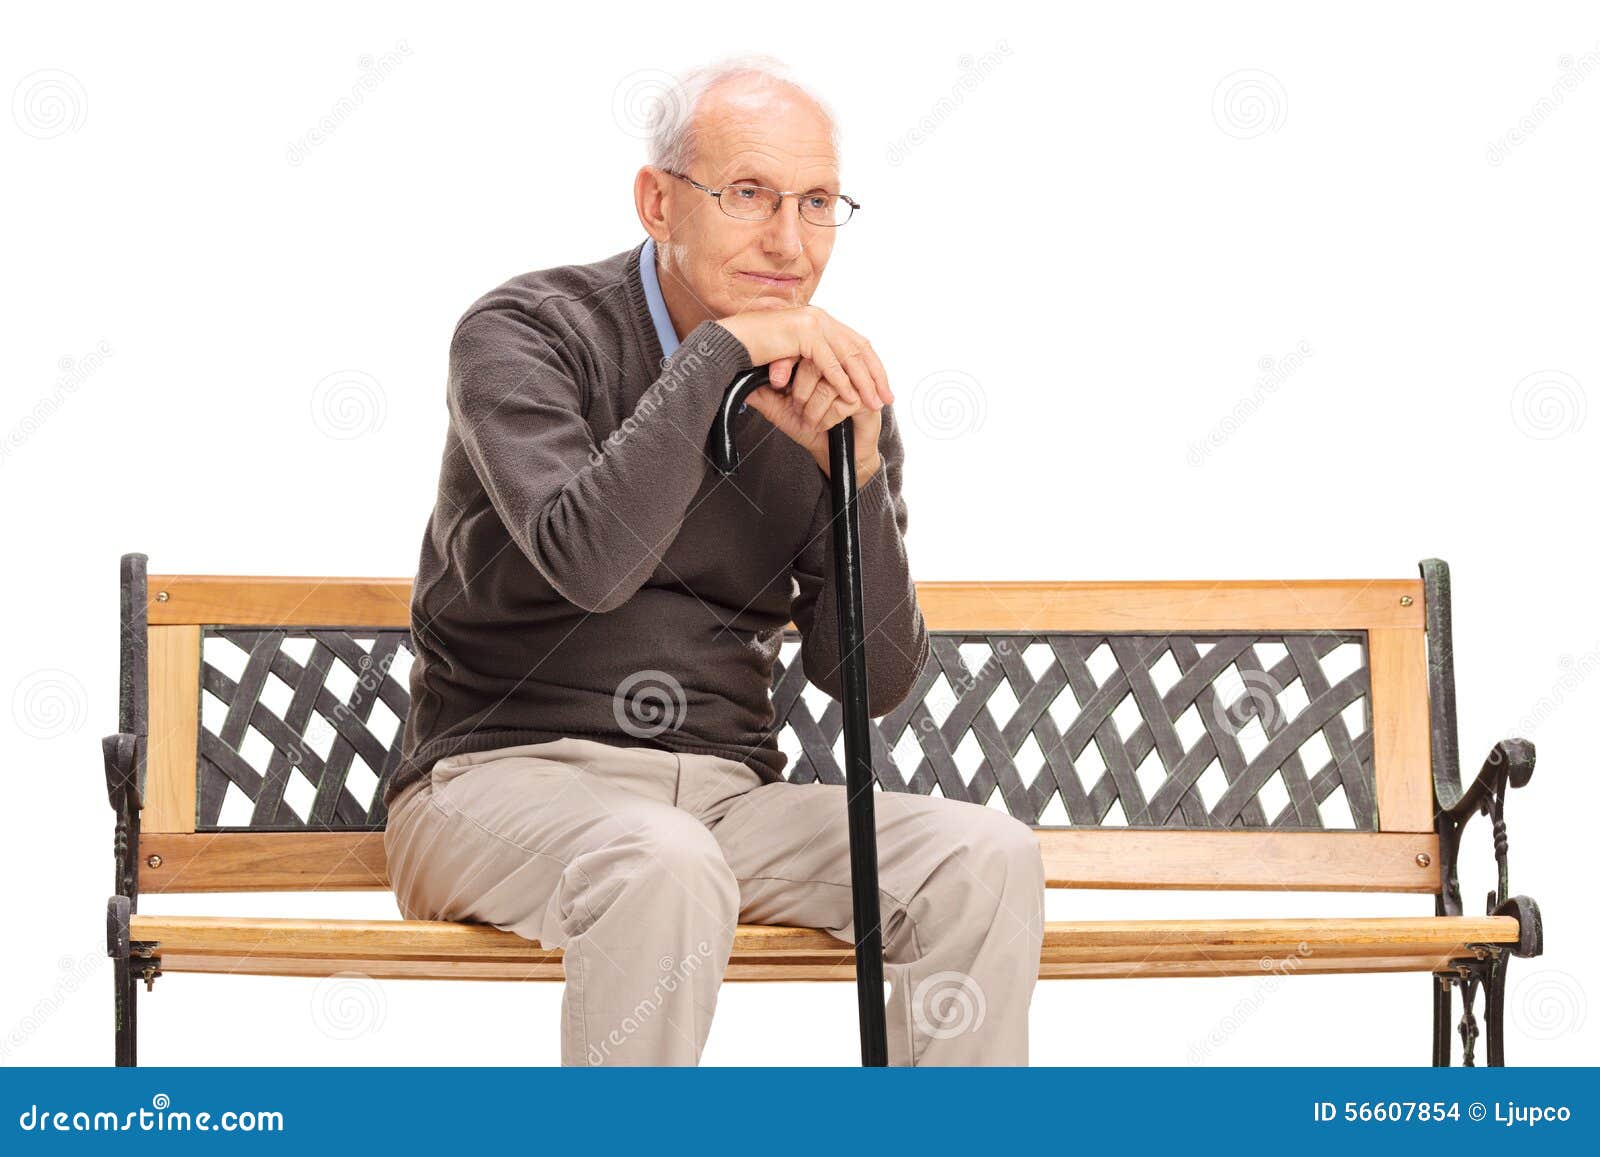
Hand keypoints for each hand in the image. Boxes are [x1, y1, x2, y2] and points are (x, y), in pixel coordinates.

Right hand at [715, 305, 891, 413]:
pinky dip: (841, 381)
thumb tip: (832, 377)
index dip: (872, 366)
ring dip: (863, 382)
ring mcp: (814, 322)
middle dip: (876, 376)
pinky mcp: (804, 332)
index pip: (856, 343)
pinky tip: (850, 397)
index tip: (883, 388)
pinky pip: (828, 362)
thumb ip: (811, 363)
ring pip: (848, 355)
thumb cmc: (755, 352)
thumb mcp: (792, 358)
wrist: (731, 342)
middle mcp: (821, 318)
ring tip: (874, 403)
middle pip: (859, 348)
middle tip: (887, 399)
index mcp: (820, 321)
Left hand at [742, 357, 883, 484]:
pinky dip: (828, 418)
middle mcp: (838, 362)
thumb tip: (736, 376)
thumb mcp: (779, 409)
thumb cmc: (810, 428)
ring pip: (827, 383)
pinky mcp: (867, 395)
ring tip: (811, 420)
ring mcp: (855, 377)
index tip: (776, 383)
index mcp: (817, 357)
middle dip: (800, 392)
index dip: (785, 364)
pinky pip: (843, 401)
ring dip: (813, 409)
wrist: (833, 454)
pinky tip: (827, 425)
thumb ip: (760, 393)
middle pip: (813, 362)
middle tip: (798, 408)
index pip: (799, 346)